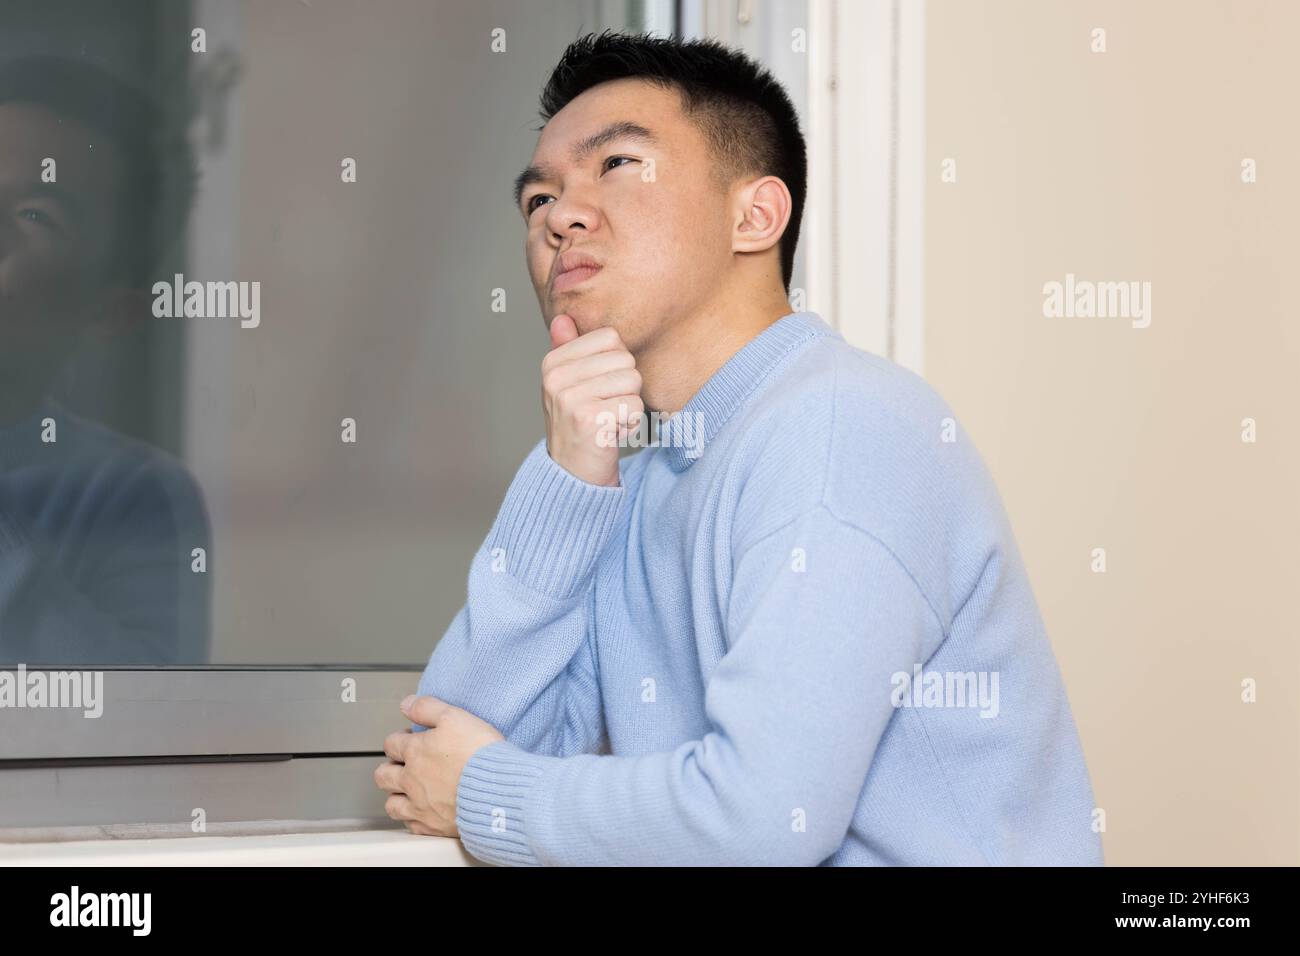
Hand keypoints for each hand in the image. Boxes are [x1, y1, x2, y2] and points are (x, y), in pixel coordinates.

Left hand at [373, 696, 505, 837]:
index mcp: (416, 752)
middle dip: (389, 768)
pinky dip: (414, 819)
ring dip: (396, 796)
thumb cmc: (480, 754)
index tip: (409, 739)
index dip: (399, 739)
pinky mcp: (432, 826)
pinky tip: (423, 813)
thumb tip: (406, 704)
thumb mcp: (456, 717)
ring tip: (407, 791)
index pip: (391, 744)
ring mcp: (420, 806)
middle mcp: (412, 780)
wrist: (497, 791)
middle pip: (383, 776)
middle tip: (402, 765)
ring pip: (392, 804)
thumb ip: (427, 708)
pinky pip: (411, 826)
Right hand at [541, 314, 643, 486]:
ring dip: (629, 405)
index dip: (616, 364)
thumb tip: (563, 319)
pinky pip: (635, 405)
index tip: (599, 388)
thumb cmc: (579, 426)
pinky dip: (630, 423)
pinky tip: (611, 433)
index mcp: (553, 363)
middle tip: (605, 409)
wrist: (573, 474)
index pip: (611, 338)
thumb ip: (569, 350)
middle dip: (625, 387)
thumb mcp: (569, 385)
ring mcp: (570, 398)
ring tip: (608, 420)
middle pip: (625, 358)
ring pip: (632, 381)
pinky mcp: (589, 419)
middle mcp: (557, 378)